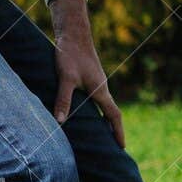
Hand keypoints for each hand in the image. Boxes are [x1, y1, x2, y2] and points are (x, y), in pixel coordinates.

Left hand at [49, 0, 124, 147]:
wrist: (73, 33)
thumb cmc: (70, 54)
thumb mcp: (66, 78)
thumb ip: (63, 99)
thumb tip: (60, 122)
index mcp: (100, 91)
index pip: (114, 116)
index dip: (118, 132)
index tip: (122, 147)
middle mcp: (102, 88)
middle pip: (111, 113)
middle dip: (113, 130)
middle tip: (113, 147)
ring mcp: (96, 82)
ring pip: (104, 106)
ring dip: (105, 121)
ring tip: (100, 136)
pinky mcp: (89, 77)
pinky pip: (97, 99)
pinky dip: (96, 111)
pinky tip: (85, 114)